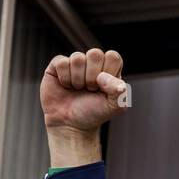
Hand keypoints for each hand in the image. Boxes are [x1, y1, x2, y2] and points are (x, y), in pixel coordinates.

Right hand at [40, 48, 126, 166]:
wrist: (71, 125)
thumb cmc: (94, 114)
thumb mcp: (114, 108)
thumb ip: (120, 93)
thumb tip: (104, 77)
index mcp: (109, 69)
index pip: (113, 56)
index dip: (108, 72)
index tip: (104, 88)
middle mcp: (92, 64)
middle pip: (95, 53)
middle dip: (93, 76)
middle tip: (90, 89)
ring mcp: (75, 63)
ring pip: (77, 58)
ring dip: (78, 79)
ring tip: (77, 89)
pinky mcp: (58, 65)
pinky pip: (61, 62)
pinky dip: (64, 78)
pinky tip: (66, 86)